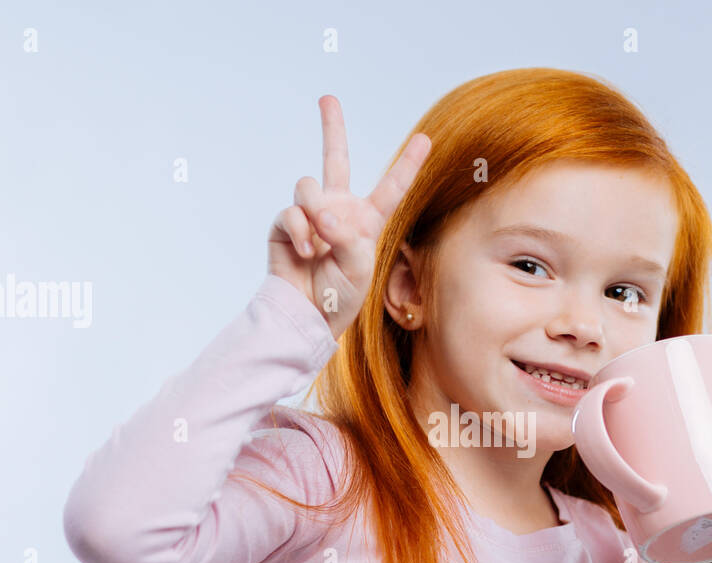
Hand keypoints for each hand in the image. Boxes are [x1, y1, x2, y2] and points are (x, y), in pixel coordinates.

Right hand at [267, 94, 431, 339]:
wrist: (307, 314)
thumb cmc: (340, 296)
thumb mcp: (359, 267)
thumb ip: (346, 236)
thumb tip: (320, 214)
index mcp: (366, 220)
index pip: (391, 187)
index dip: (408, 164)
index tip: (426, 139)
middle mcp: (338, 210)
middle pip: (336, 160)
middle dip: (332, 128)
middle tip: (328, 98)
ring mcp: (310, 215)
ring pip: (308, 186)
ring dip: (314, 212)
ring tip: (319, 245)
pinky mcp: (284, 225)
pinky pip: (291, 212)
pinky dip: (300, 232)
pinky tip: (307, 253)